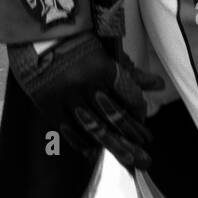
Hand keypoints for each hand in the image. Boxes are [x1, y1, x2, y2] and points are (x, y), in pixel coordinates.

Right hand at [8, 32, 162, 168]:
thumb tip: (159, 85)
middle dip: (132, 139)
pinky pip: (69, 130)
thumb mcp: (108, 53)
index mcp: (103, 67)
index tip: (144, 124)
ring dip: (112, 146)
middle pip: (114, 117)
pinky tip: (94, 153)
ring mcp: (66, 97)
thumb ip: (132, 72)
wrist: (39, 37)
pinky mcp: (49, 104)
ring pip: (93, 128)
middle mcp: (86, 84)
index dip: (139, 112)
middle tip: (145, 158)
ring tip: (127, 160)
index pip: (128, 96)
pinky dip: (82, 143)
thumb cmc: (80, 42)